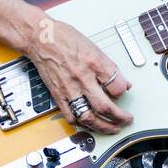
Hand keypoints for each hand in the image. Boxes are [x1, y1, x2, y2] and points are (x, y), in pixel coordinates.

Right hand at [25, 17, 132, 133]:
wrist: (41, 39)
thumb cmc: (66, 39)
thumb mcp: (95, 48)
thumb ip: (110, 68)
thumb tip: (124, 82)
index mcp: (94, 63)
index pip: (117, 87)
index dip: (123, 93)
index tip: (123, 93)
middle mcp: (82, 78)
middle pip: (104, 106)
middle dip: (119, 118)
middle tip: (126, 120)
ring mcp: (69, 88)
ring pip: (88, 116)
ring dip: (102, 126)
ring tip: (111, 128)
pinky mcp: (58, 94)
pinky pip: (70, 115)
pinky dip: (80, 123)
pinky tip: (88, 123)